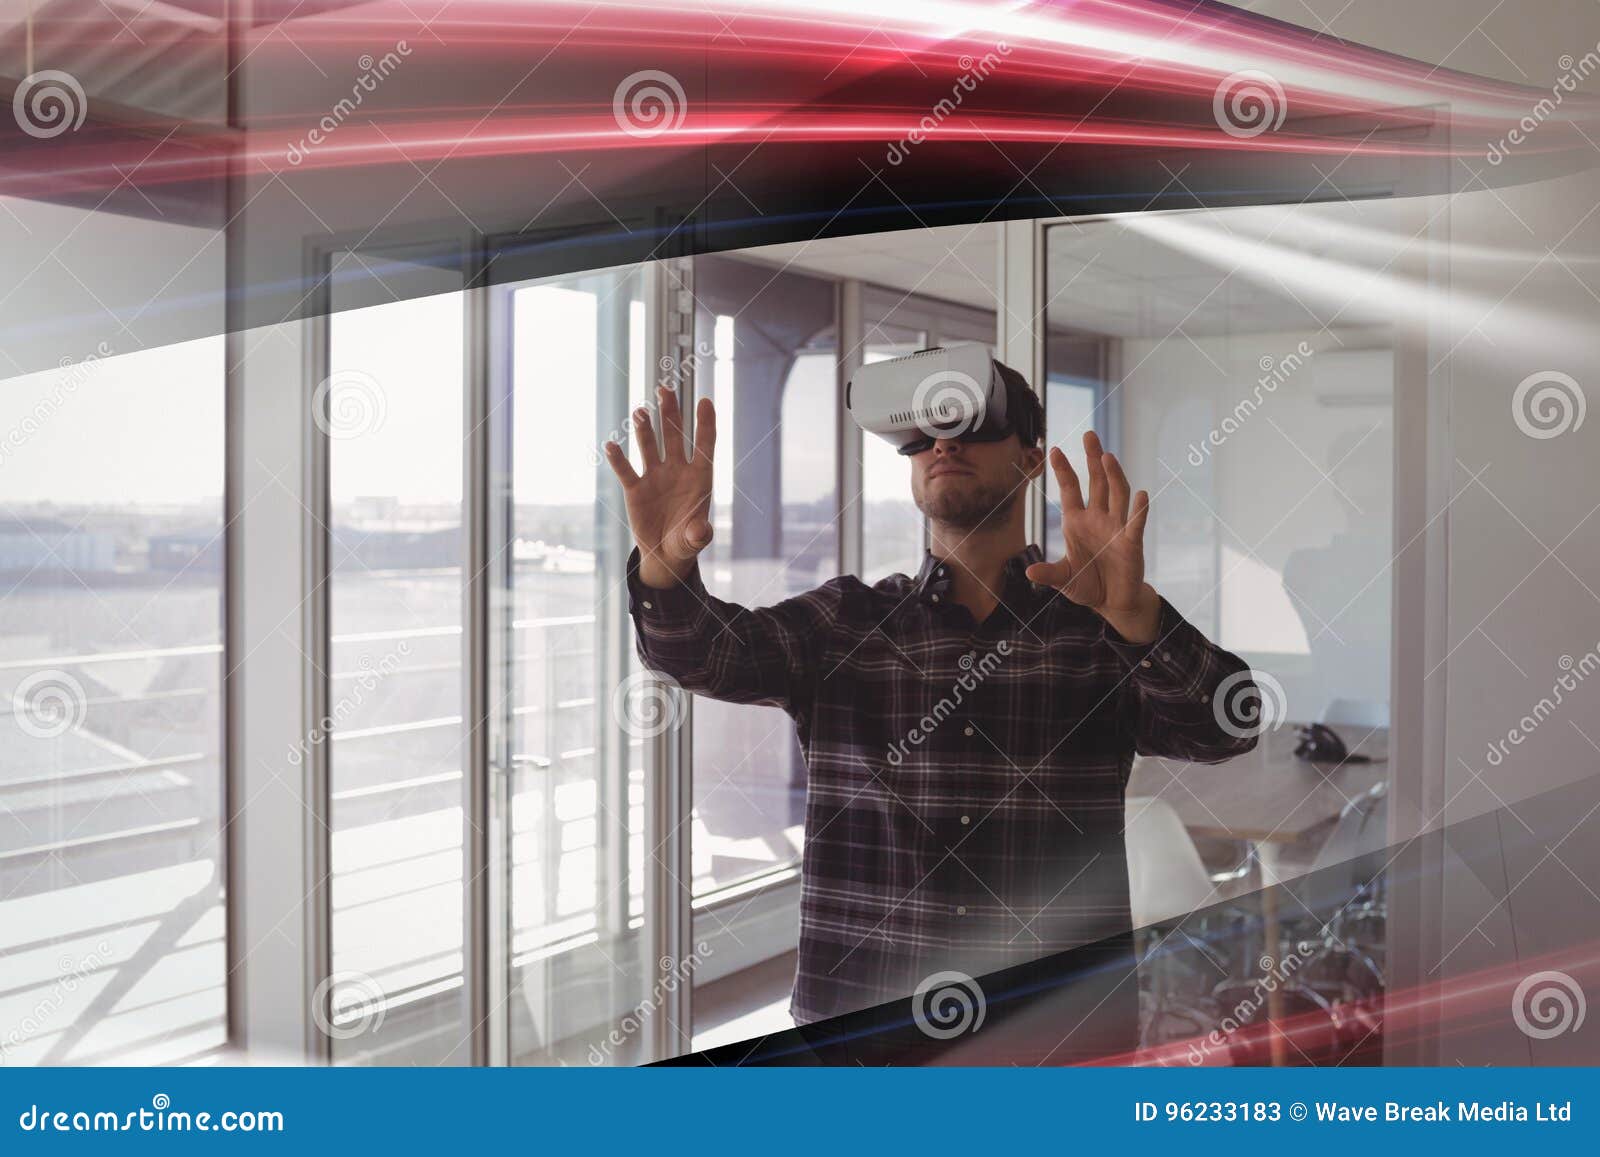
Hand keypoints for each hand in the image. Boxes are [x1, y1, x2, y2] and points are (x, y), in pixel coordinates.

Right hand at [603, 386, 715, 588]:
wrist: (665, 553)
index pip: (704, 445)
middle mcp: (677, 471)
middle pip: (674, 436)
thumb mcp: (695, 540)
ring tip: (639, 411)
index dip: (705, 423)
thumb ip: (700, 534)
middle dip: (670, 413)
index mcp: (700, 477)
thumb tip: (701, 531)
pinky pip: (625, 470)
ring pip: (649, 446)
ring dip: (644, 429)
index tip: (705, 400)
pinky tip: (611, 445)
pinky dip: (618, 458)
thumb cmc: (687, 540)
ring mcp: (655, 477)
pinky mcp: (636, 489)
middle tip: (664, 389)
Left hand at [1024, 430, 1160, 643]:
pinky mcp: (1131, 543)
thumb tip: (1029, 571)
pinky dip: (1138, 510)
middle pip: (1096, 483)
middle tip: (1089, 435)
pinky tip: (1140, 494)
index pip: (1070, 490)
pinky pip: (1135, 523)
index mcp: (1077, 522)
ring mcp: (1116, 528)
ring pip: (1116, 495)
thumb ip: (1049, 574)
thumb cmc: (1088, 585)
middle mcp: (1098, 518)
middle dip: (1093, 459)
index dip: (1063, 471)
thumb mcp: (1064, 580)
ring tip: (1107, 456)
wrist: (1112, 602)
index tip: (1055, 450)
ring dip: (1113, 476)